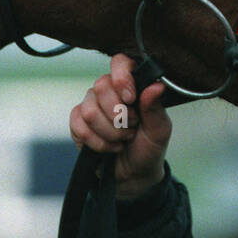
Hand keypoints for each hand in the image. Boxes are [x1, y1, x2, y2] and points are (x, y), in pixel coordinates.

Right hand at [68, 52, 171, 198]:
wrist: (134, 175)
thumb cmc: (148, 148)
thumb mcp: (159, 130)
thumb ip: (155, 107)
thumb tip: (156, 85)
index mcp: (130, 84)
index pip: (120, 62)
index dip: (121, 78)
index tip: (130, 99)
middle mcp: (109, 91)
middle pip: (101, 86)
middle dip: (118, 115)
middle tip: (131, 127)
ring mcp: (91, 105)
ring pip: (89, 109)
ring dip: (110, 132)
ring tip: (122, 140)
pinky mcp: (77, 123)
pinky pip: (78, 125)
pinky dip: (97, 142)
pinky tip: (109, 147)